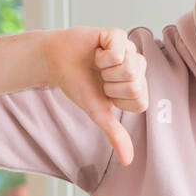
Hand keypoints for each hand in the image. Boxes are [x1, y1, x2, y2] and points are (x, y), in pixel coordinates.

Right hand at [47, 27, 147, 165]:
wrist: (55, 62)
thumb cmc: (78, 85)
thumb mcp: (98, 113)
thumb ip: (115, 134)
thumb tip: (128, 161)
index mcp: (137, 85)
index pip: (140, 102)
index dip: (118, 101)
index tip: (105, 93)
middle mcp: (137, 66)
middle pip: (135, 86)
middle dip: (110, 86)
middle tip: (100, 77)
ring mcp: (129, 49)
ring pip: (129, 69)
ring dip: (105, 71)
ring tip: (97, 65)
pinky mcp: (117, 35)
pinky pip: (119, 52)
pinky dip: (102, 57)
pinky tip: (95, 52)